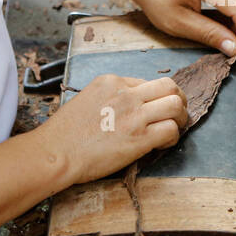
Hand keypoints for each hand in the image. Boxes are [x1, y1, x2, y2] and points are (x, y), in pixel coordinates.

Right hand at [37, 74, 188, 183]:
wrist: (56, 153)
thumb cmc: (65, 133)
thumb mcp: (86, 99)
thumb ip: (110, 98)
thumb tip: (129, 107)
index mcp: (111, 81)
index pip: (147, 82)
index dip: (154, 97)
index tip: (152, 110)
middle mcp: (125, 94)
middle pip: (169, 86)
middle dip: (178, 99)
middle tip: (176, 114)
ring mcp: (134, 115)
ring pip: (176, 105)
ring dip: (180, 117)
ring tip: (173, 128)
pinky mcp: (139, 138)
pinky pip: (172, 130)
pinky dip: (173, 137)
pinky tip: (162, 144)